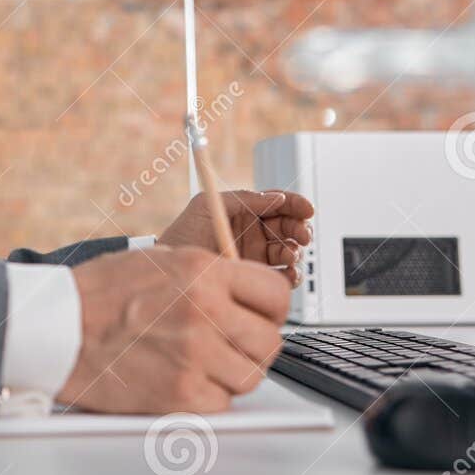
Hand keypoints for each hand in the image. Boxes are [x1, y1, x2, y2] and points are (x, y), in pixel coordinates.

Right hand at [60, 245, 289, 414]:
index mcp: (203, 271)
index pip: (275, 293)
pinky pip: (222, 403)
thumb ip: (207, 274)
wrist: (56, 328)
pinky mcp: (180, 393)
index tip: (263, 316)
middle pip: (269, 340)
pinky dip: (209, 397)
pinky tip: (185, 380)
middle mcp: (205, 311)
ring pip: (251, 376)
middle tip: (237, 346)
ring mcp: (195, 355)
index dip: (273, 309)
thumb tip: (242, 291)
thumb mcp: (159, 260)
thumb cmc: (97, 294)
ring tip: (207, 364)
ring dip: (234, 373)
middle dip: (256, 346)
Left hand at [159, 189, 312, 285]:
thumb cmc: (182, 234)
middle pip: (287, 226)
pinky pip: (280, 276)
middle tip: (301, 235)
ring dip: (295, 252)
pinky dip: (289, 275)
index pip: (277, 203)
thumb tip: (275, 197)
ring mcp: (254, 255)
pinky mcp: (252, 277)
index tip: (307, 209)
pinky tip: (287, 273)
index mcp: (244, 211)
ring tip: (289, 255)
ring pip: (288, 251)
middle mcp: (252, 232)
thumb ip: (242, 198)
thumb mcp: (208, 205)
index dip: (294, 204)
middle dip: (299, 229)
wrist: (167, 270)